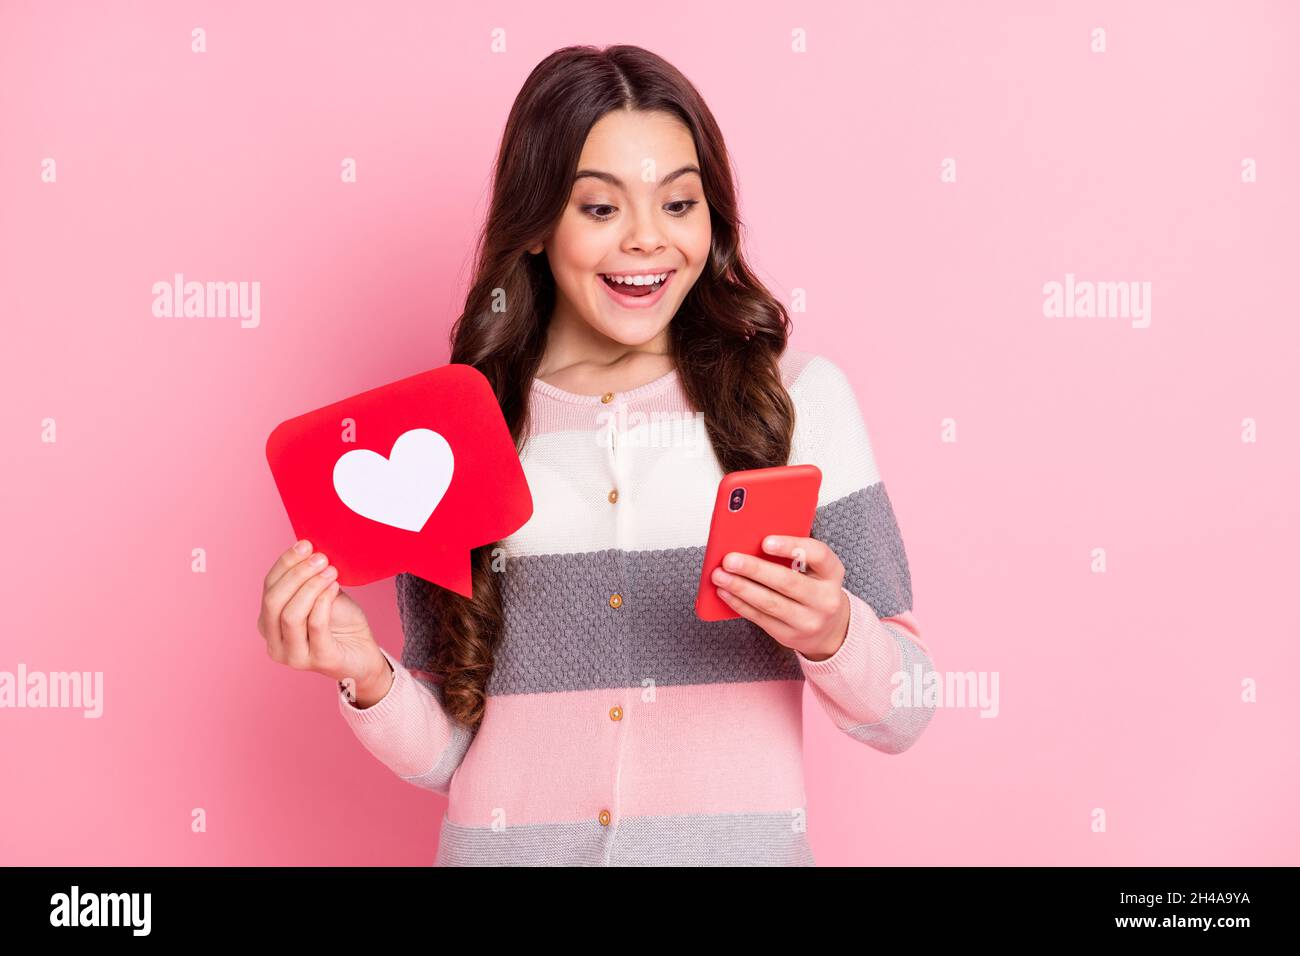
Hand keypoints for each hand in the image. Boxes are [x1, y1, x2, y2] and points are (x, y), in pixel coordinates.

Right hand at [256, 540, 386, 685]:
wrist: (364, 653)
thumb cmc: (340, 623)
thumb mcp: (320, 594)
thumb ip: (309, 579)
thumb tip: (308, 549)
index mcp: (268, 624)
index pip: (268, 588)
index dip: (285, 564)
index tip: (305, 544)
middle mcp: (274, 643)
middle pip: (273, 601)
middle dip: (296, 574)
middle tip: (320, 557)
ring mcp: (294, 657)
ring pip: (291, 615)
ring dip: (311, 587)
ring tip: (330, 570)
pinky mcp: (319, 661)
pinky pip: (316, 625)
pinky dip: (324, 601)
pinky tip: (335, 587)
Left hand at [710, 535, 850, 661]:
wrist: (830, 630)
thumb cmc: (815, 589)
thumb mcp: (815, 569)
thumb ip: (793, 554)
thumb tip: (751, 540)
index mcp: (832, 573)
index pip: (817, 555)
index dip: (791, 547)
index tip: (766, 541)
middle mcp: (825, 598)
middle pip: (787, 582)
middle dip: (754, 569)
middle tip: (730, 559)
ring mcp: (808, 620)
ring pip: (770, 603)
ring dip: (740, 588)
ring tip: (720, 576)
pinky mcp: (789, 635)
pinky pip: (760, 618)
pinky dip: (739, 604)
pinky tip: (725, 592)